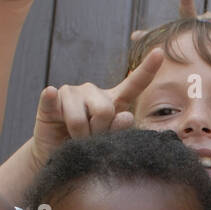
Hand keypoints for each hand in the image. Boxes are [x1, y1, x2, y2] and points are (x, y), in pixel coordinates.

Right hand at [30, 48, 164, 167]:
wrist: (57, 156)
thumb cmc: (88, 149)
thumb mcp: (108, 142)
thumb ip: (120, 131)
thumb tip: (125, 116)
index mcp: (113, 101)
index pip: (133, 85)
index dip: (147, 69)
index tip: (159, 53)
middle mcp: (93, 92)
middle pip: (105, 110)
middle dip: (98, 132)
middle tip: (91, 140)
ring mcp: (70, 93)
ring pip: (80, 119)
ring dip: (78, 137)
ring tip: (75, 139)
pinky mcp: (50, 101)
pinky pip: (52, 99)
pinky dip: (50, 99)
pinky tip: (50, 93)